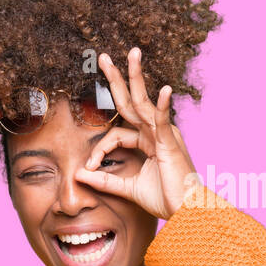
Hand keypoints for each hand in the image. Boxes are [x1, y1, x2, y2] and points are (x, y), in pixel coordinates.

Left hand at [74, 48, 202, 219]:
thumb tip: (79, 174)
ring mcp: (164, 135)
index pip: (116, 134)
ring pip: (145, 102)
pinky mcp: (171, 144)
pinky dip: (162, 106)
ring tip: (132, 53)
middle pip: (131, 101)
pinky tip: (164, 90)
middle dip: (117, 79)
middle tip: (103, 57)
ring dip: (137, 77)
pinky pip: (164, 121)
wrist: (186, 212)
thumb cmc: (164, 199)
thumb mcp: (127, 189)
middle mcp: (155, 133)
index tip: (88, 168)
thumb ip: (104, 180)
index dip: (98, 149)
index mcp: (147, 141)